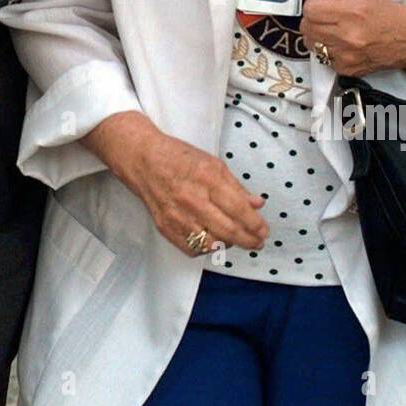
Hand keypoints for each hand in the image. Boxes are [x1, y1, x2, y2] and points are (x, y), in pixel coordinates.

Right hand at [83, 110, 268, 256]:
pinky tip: (212, 239)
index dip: (255, 224)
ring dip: (228, 245)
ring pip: (211, 244)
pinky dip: (206, 248)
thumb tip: (257, 204)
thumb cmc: (178, 157)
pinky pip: (192, 248)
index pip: (238, 209)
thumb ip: (236, 186)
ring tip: (235, 239)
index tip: (264, 230)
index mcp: (207, 178)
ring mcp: (177, 216)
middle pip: (227, 231)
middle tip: (257, 242)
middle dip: (248, 240)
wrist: (142, 159)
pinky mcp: (165, 227)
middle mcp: (192, 199)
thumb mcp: (212, 163)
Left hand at [301, 0, 405, 75]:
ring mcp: (346, 55)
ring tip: (332, 29)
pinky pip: (322, 58)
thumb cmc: (385, 12)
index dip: (313, 4)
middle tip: (325, 15)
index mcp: (351, 12)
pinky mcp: (346, 68)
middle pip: (307, 27)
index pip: (311, 10)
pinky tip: (340, 43)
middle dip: (312, 19)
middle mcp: (347, 36)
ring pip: (311, 43)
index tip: (320, 3)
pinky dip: (326, 49)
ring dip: (316, 35)